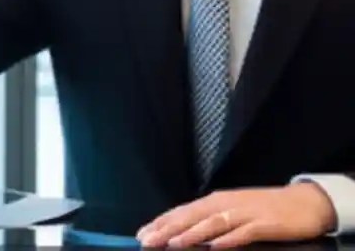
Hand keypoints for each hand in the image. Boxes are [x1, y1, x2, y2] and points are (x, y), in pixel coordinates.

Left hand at [136, 184, 335, 248]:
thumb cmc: (264, 208)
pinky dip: (230, 238)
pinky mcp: (265, 223)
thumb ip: (209, 220)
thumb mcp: (233, 210)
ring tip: (174, 243)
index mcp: (216, 201)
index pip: (182, 211)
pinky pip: (245, 232)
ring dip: (193, 233)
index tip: (141, 234)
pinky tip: (217, 246)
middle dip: (168, 229)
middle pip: (192, 217)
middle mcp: (226, 204)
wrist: (305, 203)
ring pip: (214, 223)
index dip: (161, 223)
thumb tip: (183, 232)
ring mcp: (246, 213)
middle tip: (147, 241)